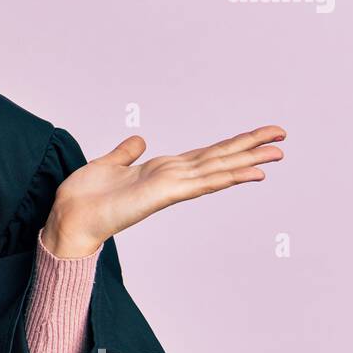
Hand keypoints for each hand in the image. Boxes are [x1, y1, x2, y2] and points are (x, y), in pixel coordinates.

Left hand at [43, 125, 286, 256]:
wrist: (69, 217)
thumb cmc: (84, 197)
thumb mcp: (108, 164)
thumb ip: (126, 153)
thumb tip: (141, 140)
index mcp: (162, 170)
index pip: (205, 154)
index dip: (232, 144)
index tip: (257, 135)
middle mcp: (172, 177)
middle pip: (220, 158)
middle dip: (251, 147)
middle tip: (282, 136)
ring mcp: (172, 186)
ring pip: (219, 169)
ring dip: (249, 160)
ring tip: (279, 151)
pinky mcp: (166, 193)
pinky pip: (204, 182)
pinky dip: (229, 176)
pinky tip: (253, 172)